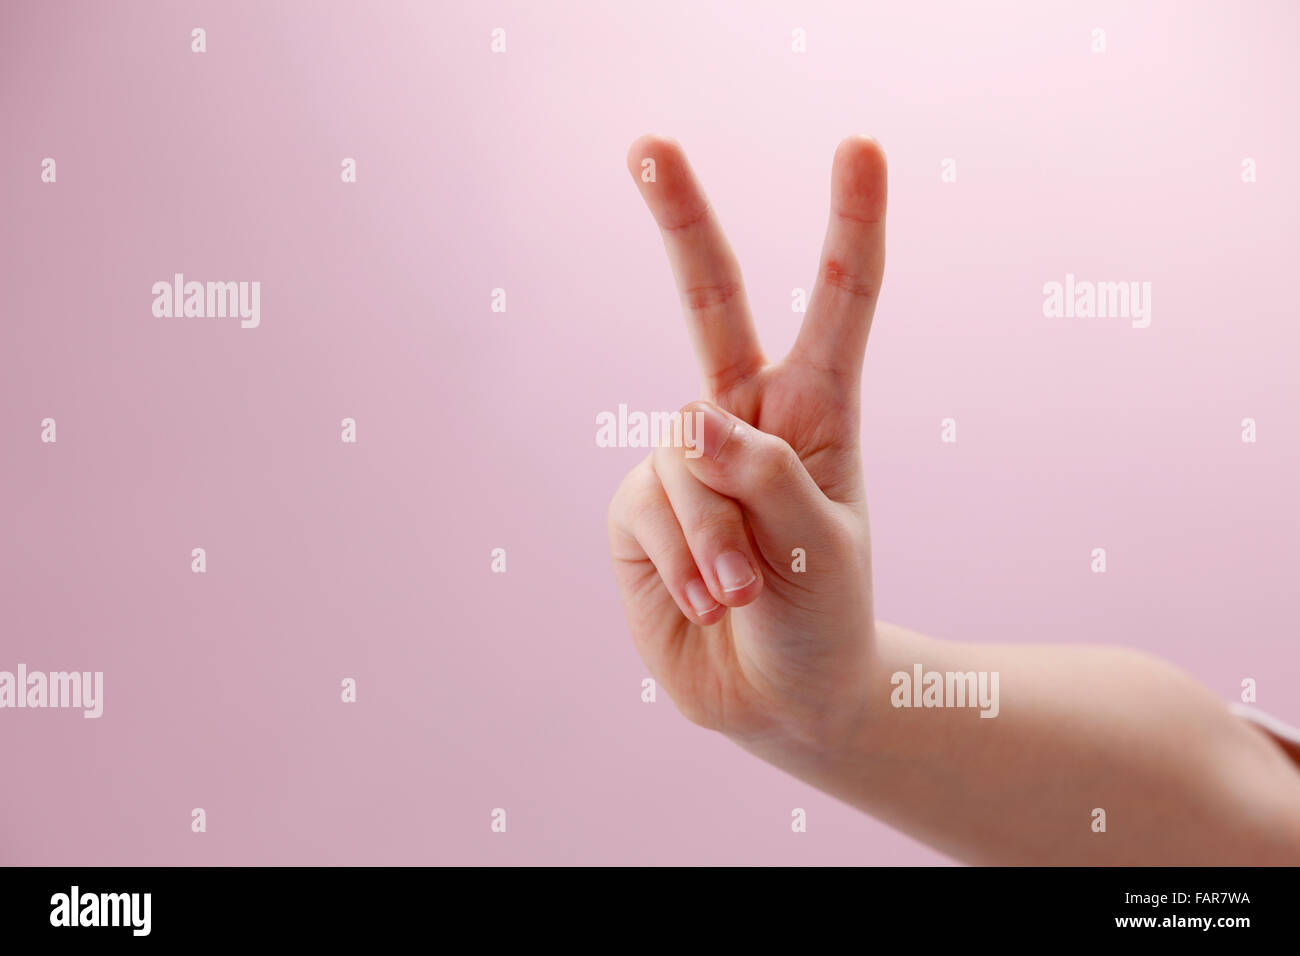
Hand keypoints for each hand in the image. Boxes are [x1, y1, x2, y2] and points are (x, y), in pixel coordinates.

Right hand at [608, 134, 887, 750]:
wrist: (781, 699)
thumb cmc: (824, 616)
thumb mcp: (822, 548)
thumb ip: (765, 477)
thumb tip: (690, 418)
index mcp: (815, 410)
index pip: (838, 305)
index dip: (849, 225)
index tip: (858, 146)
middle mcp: (743, 418)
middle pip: (708, 302)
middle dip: (679, 221)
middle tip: (648, 143)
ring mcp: (684, 462)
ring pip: (682, 458)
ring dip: (717, 537)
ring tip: (746, 592)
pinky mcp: (637, 508)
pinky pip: (649, 510)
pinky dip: (684, 559)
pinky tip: (710, 598)